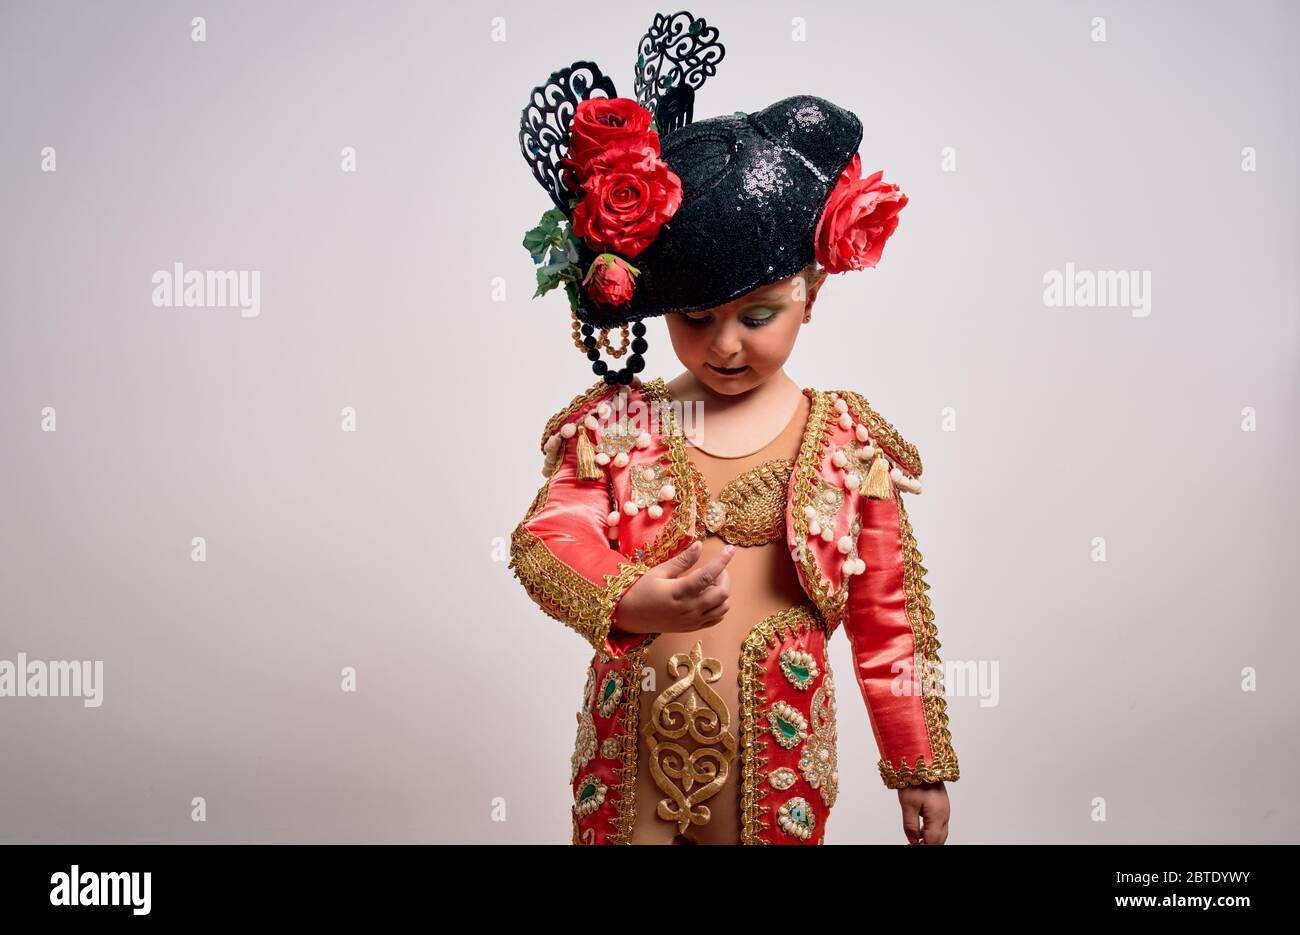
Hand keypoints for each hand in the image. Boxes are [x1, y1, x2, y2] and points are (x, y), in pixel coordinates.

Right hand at [611, 540, 733, 635]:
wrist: (629, 616)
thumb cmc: (640, 590)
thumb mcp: (659, 571)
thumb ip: (682, 560)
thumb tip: (700, 545)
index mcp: (678, 592)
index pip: (708, 575)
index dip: (722, 561)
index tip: (730, 549)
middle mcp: (688, 609)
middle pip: (722, 594)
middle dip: (724, 577)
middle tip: (716, 569)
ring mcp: (692, 621)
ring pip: (723, 608)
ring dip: (723, 592)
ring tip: (711, 583)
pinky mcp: (692, 628)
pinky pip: (716, 619)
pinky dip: (719, 606)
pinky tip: (710, 596)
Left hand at [898, 781, 949, 843]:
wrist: (922, 762)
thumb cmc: (915, 779)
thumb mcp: (908, 804)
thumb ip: (910, 825)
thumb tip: (912, 840)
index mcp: (938, 816)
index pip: (932, 841)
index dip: (923, 847)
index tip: (913, 847)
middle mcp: (944, 815)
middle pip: (939, 839)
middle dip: (928, 845)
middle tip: (914, 845)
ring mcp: (945, 810)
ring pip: (941, 832)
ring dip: (931, 839)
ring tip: (917, 840)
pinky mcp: (942, 806)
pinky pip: (940, 824)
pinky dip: (932, 831)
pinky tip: (922, 831)